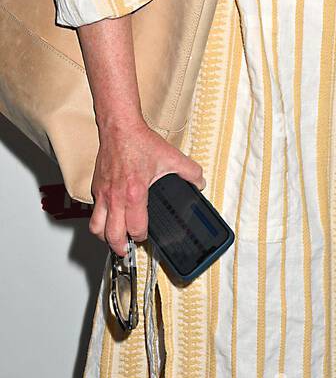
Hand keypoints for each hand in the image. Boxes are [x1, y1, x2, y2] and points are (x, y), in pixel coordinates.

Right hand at [88, 119, 205, 258]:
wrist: (119, 128)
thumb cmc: (140, 142)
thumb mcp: (172, 157)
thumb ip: (190, 172)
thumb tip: (199, 183)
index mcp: (135, 194)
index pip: (135, 228)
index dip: (142, 236)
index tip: (145, 236)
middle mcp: (115, 197)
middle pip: (112, 235)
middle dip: (120, 247)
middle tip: (126, 250)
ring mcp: (103, 194)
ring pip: (96, 228)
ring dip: (105, 237)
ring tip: (114, 239)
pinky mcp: (95, 188)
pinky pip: (93, 212)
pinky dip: (99, 220)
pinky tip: (109, 218)